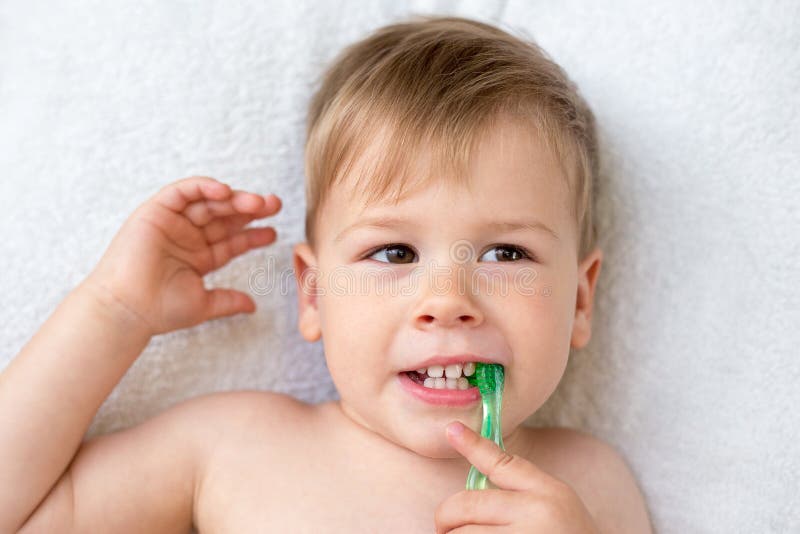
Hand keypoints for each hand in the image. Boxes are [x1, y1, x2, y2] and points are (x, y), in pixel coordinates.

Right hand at [84, 176, 280, 335]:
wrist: (128, 310)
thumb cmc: (160, 310)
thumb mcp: (204, 304)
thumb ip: (228, 301)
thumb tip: (253, 306)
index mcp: (198, 256)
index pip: (232, 240)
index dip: (253, 235)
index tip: (273, 232)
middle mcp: (187, 237)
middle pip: (224, 217)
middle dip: (250, 209)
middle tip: (274, 205)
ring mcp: (172, 223)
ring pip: (208, 202)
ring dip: (233, 198)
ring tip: (257, 201)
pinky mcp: (155, 212)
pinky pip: (182, 192)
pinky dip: (203, 187)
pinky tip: (225, 191)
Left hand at [434, 422, 599, 533]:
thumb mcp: (556, 505)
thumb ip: (519, 492)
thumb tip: (470, 488)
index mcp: (547, 493)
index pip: (501, 463)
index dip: (472, 445)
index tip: (451, 429)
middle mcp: (535, 515)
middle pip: (465, 505)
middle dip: (445, 517)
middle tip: (443, 526)